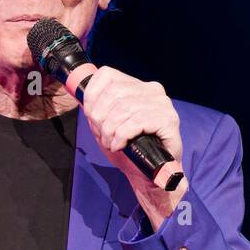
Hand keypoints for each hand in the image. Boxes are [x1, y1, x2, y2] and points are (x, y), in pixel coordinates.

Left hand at [78, 66, 187, 225]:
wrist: (148, 173)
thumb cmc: (128, 148)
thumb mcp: (105, 124)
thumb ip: (96, 108)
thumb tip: (80, 96)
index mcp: (137, 86)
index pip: (107, 75)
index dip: (92, 96)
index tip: (91, 117)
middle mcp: (153, 90)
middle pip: (114, 93)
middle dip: (101, 117)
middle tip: (103, 136)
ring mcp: (163, 104)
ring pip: (124, 109)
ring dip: (111, 130)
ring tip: (111, 143)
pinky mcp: (169, 120)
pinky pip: (136, 122)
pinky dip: (122, 136)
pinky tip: (120, 145)